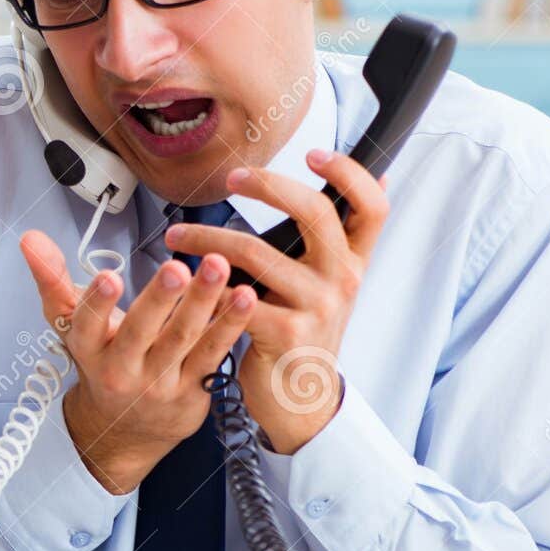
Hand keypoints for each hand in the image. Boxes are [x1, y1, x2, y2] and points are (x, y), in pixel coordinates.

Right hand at [20, 230, 254, 493]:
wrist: (124, 431)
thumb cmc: (101, 362)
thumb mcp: (71, 325)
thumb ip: (52, 278)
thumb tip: (30, 238)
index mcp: (89, 349)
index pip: (87, 324)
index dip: (97, 302)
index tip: (108, 277)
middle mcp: (122, 370)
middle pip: (140, 333)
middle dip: (159, 300)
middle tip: (176, 268)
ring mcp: (160, 383)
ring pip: (182, 340)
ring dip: (203, 303)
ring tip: (219, 268)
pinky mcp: (193, 391)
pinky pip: (213, 355)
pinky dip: (230, 325)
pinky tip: (244, 297)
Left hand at [164, 149, 388, 453]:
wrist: (299, 398)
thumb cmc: (302, 330)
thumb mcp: (326, 282)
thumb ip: (332, 237)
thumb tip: (364, 175)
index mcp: (354, 262)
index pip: (373, 207)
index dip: (350, 173)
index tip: (315, 152)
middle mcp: (343, 280)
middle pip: (315, 212)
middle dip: (267, 185)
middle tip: (231, 177)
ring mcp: (317, 307)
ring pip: (256, 251)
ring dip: (208, 238)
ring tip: (177, 235)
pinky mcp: (285, 334)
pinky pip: (234, 297)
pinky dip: (201, 285)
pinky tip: (180, 279)